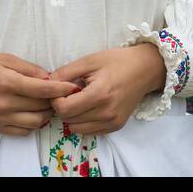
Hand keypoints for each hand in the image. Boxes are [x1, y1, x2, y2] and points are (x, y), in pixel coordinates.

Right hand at [0, 51, 80, 136]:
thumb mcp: (3, 58)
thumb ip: (28, 68)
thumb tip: (49, 77)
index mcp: (7, 82)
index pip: (43, 89)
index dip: (62, 89)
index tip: (74, 86)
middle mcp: (3, 103)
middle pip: (41, 106)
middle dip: (55, 99)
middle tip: (60, 92)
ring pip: (35, 122)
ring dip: (46, 113)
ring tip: (47, 102)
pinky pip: (22, 131)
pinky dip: (32, 124)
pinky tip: (33, 112)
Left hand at [48, 45, 167, 135]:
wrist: (146, 69)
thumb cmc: (118, 61)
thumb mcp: (90, 60)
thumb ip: (66, 72)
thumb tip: (46, 83)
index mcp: (99, 94)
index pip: (64, 110)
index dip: (56, 100)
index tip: (62, 89)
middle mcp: (106, 112)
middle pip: (68, 120)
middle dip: (64, 107)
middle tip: (71, 93)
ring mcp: (112, 122)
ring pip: (77, 129)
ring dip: (73, 116)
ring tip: (82, 99)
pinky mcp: (116, 126)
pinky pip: (90, 131)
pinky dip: (85, 121)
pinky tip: (91, 106)